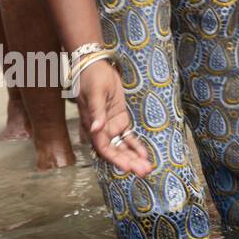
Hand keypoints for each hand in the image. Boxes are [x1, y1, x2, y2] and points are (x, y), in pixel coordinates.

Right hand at [76, 60, 151, 176]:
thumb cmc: (92, 79)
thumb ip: (96, 112)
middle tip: (144, 172)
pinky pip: (128, 136)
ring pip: (123, 146)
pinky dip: (136, 146)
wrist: (95, 66)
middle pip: (115, 151)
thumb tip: (95, 129)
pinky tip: (144, 155)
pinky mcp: (120, 118)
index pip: (104, 147)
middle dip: (129, 162)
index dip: (115, 158)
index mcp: (92, 126)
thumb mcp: (95, 94)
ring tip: (147, 169)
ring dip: (134, 157)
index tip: (127, 168)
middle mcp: (102, 129)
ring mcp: (111, 125)